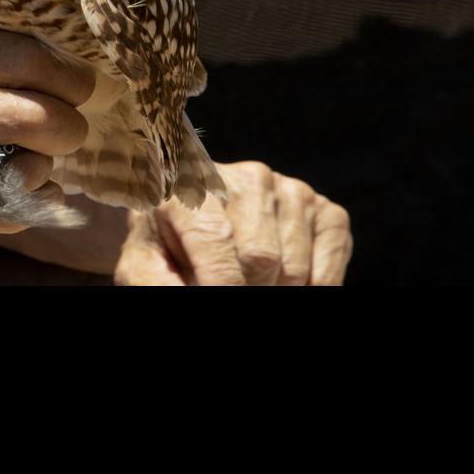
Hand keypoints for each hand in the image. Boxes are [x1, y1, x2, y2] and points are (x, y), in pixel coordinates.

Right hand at [0, 28, 93, 249]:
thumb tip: (49, 66)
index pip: (24, 56)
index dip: (66, 73)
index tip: (78, 83)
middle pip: (37, 113)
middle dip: (68, 124)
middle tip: (70, 126)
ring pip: (29, 165)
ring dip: (44, 165)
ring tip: (30, 159)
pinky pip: (11, 208)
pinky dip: (29, 199)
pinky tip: (16, 188)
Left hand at [114, 161, 352, 285]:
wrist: (199, 216)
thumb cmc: (168, 247)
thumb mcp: (145, 265)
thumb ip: (156, 283)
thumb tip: (197, 290)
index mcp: (196, 182)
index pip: (215, 240)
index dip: (221, 284)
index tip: (216, 296)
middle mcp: (249, 177)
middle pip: (260, 260)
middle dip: (245, 290)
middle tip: (225, 285)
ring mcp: (291, 190)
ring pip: (292, 268)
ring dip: (274, 290)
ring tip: (246, 281)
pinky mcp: (325, 209)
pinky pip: (328, 264)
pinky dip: (313, 286)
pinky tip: (282, 282)